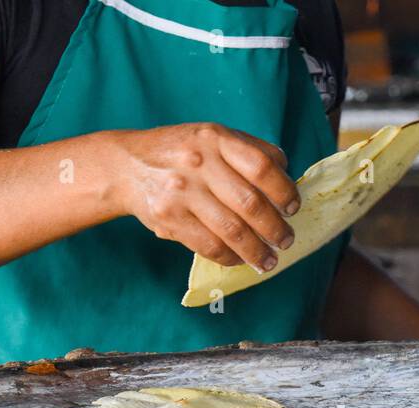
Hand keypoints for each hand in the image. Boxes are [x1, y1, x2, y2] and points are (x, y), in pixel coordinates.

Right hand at [108, 123, 300, 271]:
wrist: (126, 165)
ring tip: (269, 260)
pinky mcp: (170, 218)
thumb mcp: (212, 136)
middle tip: (286, 240)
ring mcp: (182, 192)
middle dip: (275, 229)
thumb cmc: (181, 153)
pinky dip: (230, 257)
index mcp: (215, 139)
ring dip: (257, 251)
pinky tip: (241, 259)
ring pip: (232, 231)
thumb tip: (286, 177)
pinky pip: (209, 246)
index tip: (293, 207)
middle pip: (250, 204)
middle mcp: (199, 163)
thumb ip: (249, 150)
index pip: (261, 166)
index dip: (284, 190)